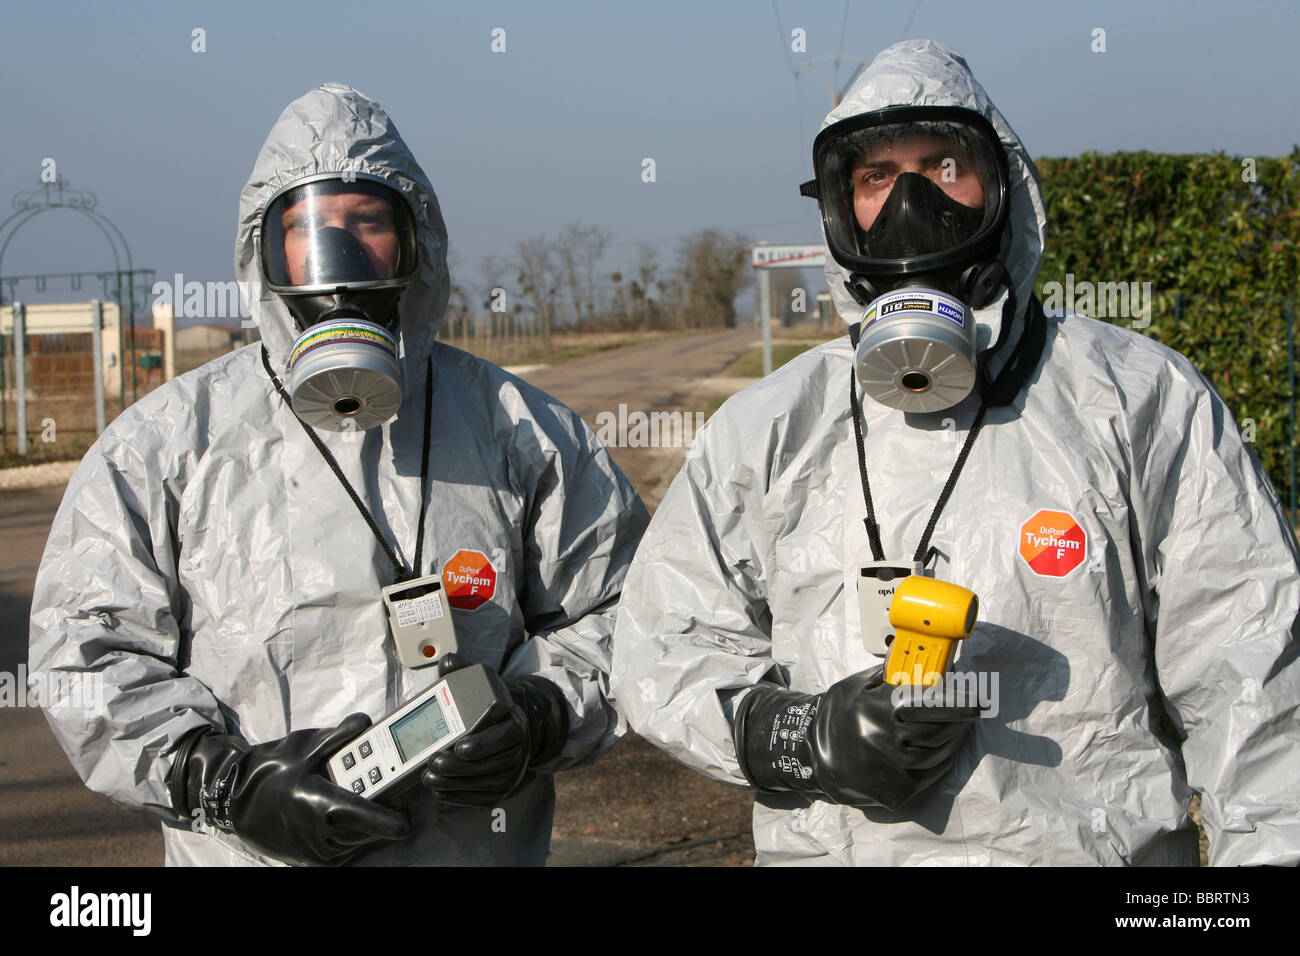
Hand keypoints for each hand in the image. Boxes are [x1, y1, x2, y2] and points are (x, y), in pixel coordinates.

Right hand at [168, 713, 410, 865]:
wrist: (235, 800)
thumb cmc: (271, 771)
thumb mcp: (305, 746)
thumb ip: (339, 736)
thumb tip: (366, 722)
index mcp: (328, 807)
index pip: (380, 822)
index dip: (401, 816)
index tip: (411, 806)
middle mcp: (325, 836)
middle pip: (376, 830)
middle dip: (384, 811)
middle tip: (384, 790)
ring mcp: (319, 853)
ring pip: (362, 840)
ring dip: (367, 823)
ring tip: (356, 798)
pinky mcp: (314, 861)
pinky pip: (346, 848)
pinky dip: (351, 833)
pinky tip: (342, 813)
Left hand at [421, 654, 568, 806]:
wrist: (509, 725)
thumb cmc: (489, 707)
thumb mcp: (480, 685)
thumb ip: (463, 672)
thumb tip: (449, 661)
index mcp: (516, 723)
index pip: (507, 736)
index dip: (485, 744)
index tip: (460, 746)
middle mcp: (518, 751)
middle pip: (493, 764)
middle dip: (460, 767)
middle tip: (434, 761)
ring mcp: (511, 772)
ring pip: (486, 783)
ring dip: (455, 783)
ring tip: (429, 776)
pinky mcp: (501, 789)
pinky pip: (482, 798)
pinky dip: (459, 796)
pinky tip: (440, 790)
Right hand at [733, 666, 979, 809]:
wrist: (814, 759)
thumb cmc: (835, 716)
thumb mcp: (853, 686)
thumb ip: (884, 673)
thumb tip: (912, 653)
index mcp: (876, 709)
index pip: (927, 703)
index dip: (956, 700)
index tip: (974, 694)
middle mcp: (886, 740)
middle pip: (938, 729)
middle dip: (961, 718)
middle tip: (974, 709)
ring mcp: (892, 769)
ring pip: (938, 753)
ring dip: (955, 738)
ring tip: (961, 727)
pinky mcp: (897, 790)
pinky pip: (931, 774)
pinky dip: (943, 760)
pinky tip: (947, 747)